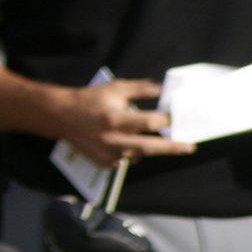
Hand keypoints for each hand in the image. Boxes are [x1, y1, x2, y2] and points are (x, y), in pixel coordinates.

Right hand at [52, 79, 194, 168]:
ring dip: (148, 146)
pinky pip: (126, 160)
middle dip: (173, 147)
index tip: (177, 118)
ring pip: (139, 154)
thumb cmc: (89, 100)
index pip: (149, 122)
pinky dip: (131, 152)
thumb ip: (139, 89)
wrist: (61, 117)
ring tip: (147, 137)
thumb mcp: (114, 89)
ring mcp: (108, 154)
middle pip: (151, 146)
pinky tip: (125, 142)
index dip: (166, 120)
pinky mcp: (104, 163)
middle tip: (190, 147)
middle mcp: (113, 139)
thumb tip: (161, 89)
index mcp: (116, 119)